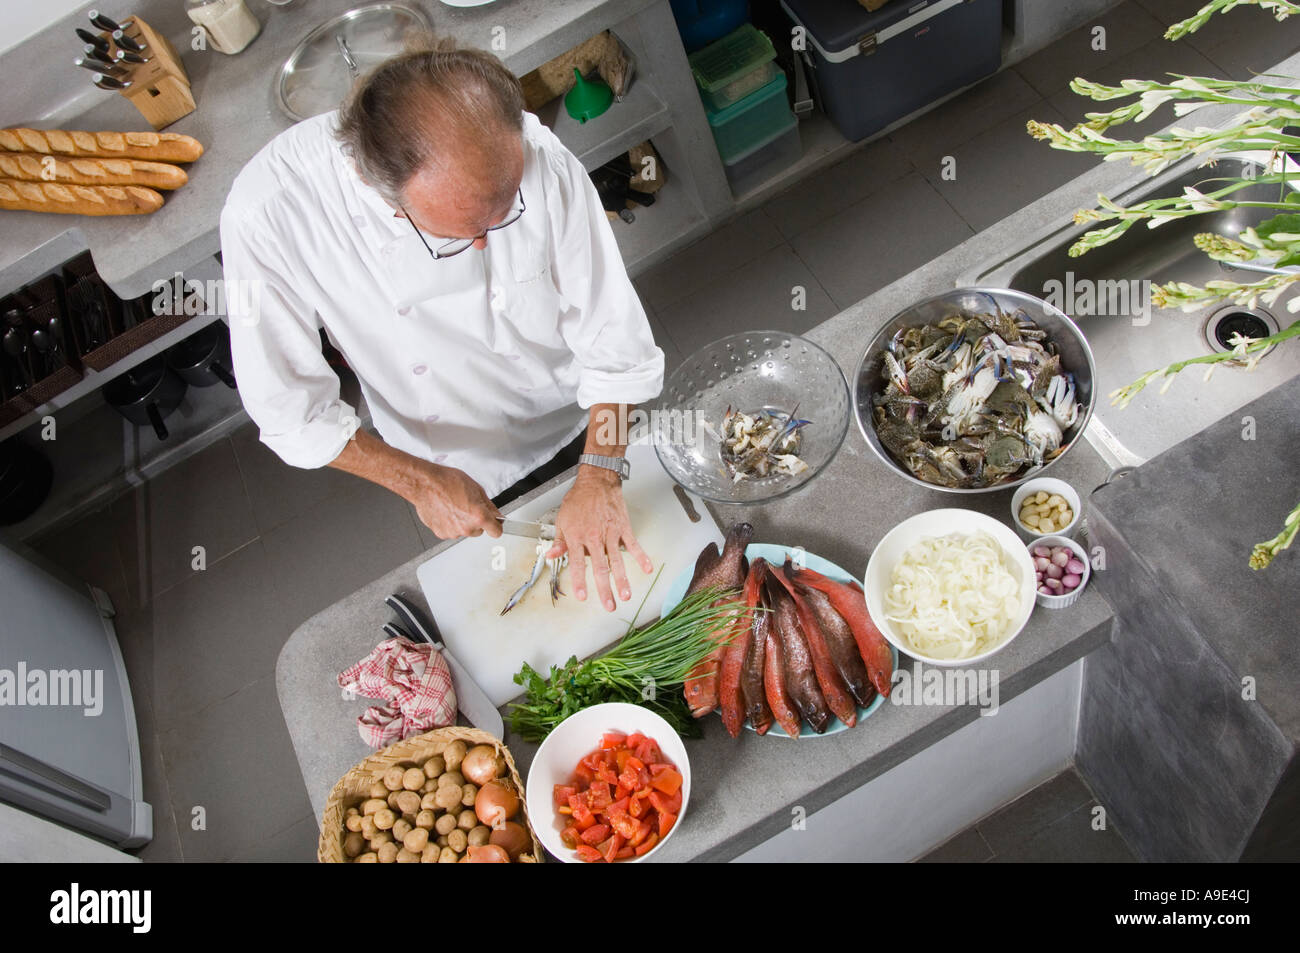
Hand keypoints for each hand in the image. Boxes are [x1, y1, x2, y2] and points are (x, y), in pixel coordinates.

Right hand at [410, 463, 501, 538]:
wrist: (425, 484)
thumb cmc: (447, 482)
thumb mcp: (476, 488)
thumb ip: (488, 505)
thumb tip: (495, 514)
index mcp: (479, 516)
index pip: (496, 532)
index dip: (496, 526)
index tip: (495, 523)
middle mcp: (467, 528)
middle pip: (479, 531)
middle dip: (477, 521)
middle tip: (468, 506)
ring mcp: (453, 532)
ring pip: (464, 531)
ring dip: (462, 522)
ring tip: (454, 506)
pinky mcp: (441, 533)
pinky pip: (451, 530)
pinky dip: (450, 523)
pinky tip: (445, 510)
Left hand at [546, 469, 652, 611]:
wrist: (596, 481)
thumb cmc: (578, 500)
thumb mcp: (562, 520)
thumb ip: (559, 541)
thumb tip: (551, 556)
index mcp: (577, 537)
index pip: (578, 564)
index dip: (580, 581)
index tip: (583, 596)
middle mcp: (594, 537)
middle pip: (601, 568)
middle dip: (605, 589)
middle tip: (609, 605)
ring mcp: (611, 533)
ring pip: (617, 561)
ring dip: (623, 580)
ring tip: (626, 595)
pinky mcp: (623, 528)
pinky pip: (633, 545)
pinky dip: (642, 557)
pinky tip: (648, 568)